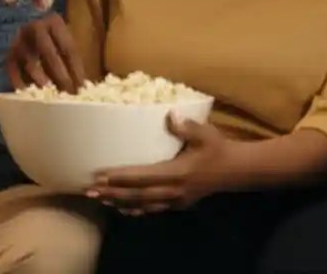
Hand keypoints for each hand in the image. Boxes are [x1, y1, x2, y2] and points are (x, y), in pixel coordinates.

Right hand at [7, 13, 85, 92]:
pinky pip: (13, 70)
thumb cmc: (54, 41)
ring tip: (49, 91)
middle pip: (49, 53)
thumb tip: (81, 86)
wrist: (29, 31)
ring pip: (30, 62)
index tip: (81, 86)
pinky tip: (28, 94)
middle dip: (60, 74)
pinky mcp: (8, 55)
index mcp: (55, 23)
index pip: (68, 48)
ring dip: (40, 78)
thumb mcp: (66, 42)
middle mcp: (35, 28)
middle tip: (68, 92)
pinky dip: (20, 83)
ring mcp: (20, 41)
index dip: (76, 69)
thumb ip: (73, 60)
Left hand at [88, 114, 233, 215]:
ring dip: (120, 203)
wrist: (235, 171)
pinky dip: (135, 210)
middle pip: (138, 194)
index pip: (144, 176)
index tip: (101, 175)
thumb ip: (187, 127)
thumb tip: (171, 115)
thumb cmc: (218, 148)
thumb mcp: (206, 133)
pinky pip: (152, 210)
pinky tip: (122, 209)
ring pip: (143, 205)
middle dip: (113, 193)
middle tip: (90, 191)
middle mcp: (174, 190)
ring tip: (100, 200)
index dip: (122, 177)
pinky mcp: (178, 205)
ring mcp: (176, 201)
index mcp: (179, 172)